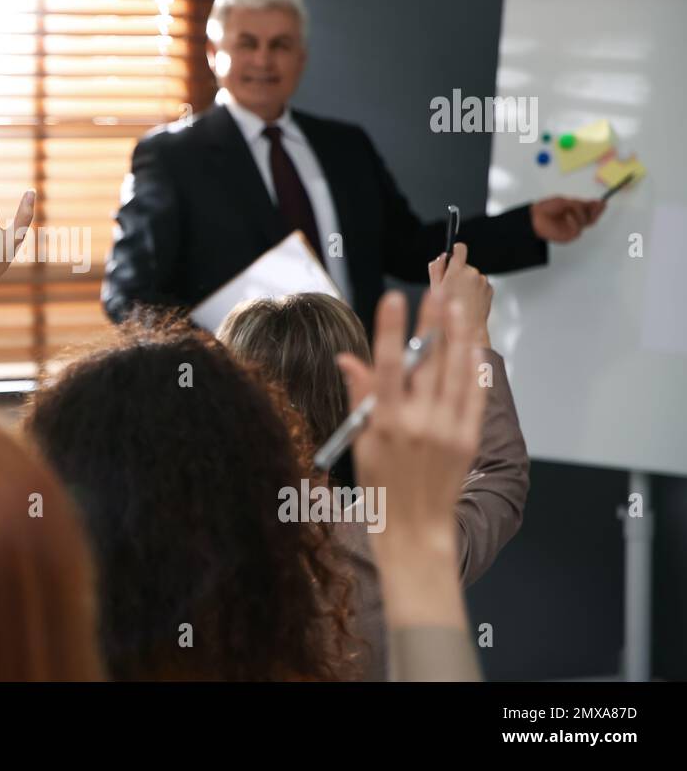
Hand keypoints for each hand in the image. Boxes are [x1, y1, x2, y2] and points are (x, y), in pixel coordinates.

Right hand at [338, 290, 486, 625]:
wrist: (415, 530)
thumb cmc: (381, 490)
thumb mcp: (360, 443)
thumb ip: (359, 397)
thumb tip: (349, 359)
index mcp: (385, 423)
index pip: (386, 365)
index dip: (390, 329)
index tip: (394, 299)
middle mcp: (419, 424)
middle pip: (427, 362)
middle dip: (432, 323)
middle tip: (436, 291)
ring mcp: (447, 431)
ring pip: (455, 373)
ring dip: (457, 337)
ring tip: (457, 308)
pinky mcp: (467, 440)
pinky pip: (473, 398)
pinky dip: (473, 372)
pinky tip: (473, 349)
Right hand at [428, 242, 491, 348]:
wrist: (467, 328)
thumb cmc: (449, 312)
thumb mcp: (434, 289)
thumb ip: (436, 269)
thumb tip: (440, 258)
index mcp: (457, 270)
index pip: (459, 249)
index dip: (455, 251)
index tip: (453, 254)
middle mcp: (473, 273)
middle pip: (464, 266)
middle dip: (458, 274)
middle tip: (451, 289)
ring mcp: (483, 281)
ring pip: (472, 277)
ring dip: (467, 284)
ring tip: (460, 299)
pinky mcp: (489, 289)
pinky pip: (480, 286)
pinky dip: (475, 291)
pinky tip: (469, 302)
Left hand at [530, 195, 604, 241]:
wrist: (534, 218)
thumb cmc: (546, 209)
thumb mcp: (564, 202)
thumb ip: (578, 204)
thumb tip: (592, 203)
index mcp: (574, 211)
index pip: (589, 210)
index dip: (597, 207)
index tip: (603, 202)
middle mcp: (575, 220)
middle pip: (592, 218)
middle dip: (596, 211)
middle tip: (598, 205)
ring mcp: (573, 228)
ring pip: (587, 222)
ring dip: (581, 214)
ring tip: (571, 209)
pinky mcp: (570, 235)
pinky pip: (578, 228)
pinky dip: (575, 221)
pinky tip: (569, 216)